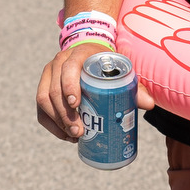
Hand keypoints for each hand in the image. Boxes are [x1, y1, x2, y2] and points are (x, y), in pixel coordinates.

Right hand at [34, 42, 150, 141]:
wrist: (90, 56)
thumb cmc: (107, 66)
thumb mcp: (121, 71)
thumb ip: (135, 87)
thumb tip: (149, 105)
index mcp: (78, 54)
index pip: (68, 69)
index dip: (69, 87)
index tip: (77, 105)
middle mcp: (58, 62)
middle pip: (54, 89)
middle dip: (65, 113)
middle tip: (80, 131)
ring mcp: (48, 75)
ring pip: (43, 99)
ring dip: (57, 121)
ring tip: (74, 135)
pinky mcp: (44, 88)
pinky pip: (41, 110)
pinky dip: (51, 125)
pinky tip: (65, 135)